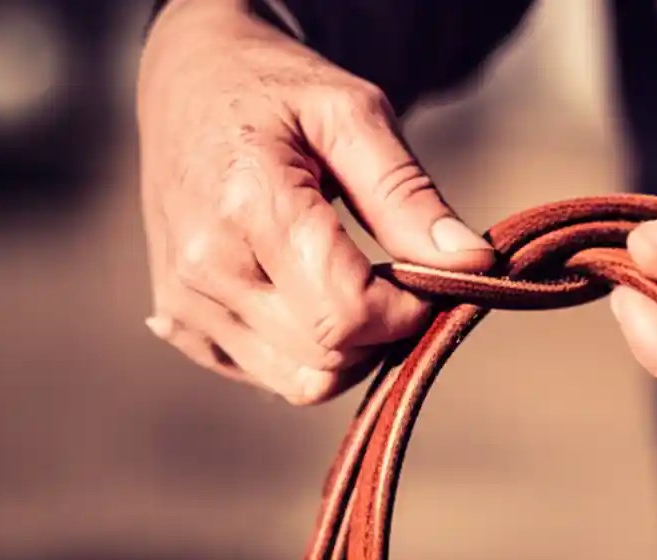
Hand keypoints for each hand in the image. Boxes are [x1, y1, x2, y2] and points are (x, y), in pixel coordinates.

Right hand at [137, 0, 491, 403]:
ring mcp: (186, 302)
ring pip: (303, 381)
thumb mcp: (353, 115)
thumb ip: (409, 196)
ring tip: (356, 283)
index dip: (406, 311)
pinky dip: (309, 354)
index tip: (427, 277)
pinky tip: (312, 294)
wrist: (188, 81)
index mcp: (249, 206)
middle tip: (397, 277)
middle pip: (329, 354)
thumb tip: (474, 264)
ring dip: (351, 349)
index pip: (347, 314)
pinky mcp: (181, 324)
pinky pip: (271, 377)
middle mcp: (205, 266)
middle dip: (383, 329)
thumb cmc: (278, 88)